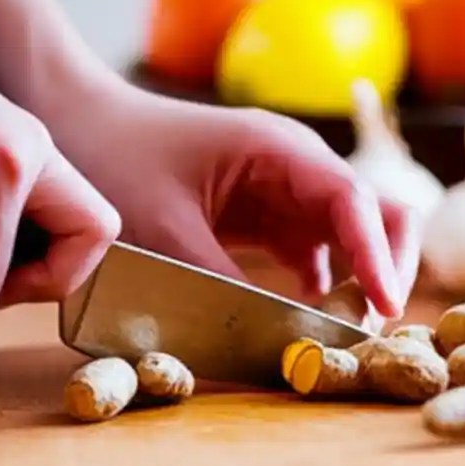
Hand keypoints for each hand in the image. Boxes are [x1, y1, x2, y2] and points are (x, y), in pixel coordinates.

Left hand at [44, 85, 419, 317]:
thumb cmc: (116, 157)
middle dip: (387, 267)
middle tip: (373, 327)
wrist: (77, 122)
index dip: (376, 256)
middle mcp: (299, 167)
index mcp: (280, 151)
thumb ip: (217, 284)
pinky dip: (325, 289)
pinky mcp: (271, 217)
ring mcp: (289, 191)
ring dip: (359, 282)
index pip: (354, 200)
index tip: (385, 309)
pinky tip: (308, 324)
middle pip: (379, 212)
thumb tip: (268, 343)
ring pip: (356, 236)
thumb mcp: (162, 229)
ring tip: (343, 336)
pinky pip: (320, 254)